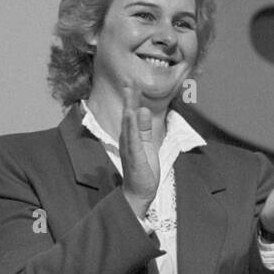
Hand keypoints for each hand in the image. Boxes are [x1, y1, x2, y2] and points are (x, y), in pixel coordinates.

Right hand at [120, 86, 159, 217]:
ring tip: (130, 95)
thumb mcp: (146, 145)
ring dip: (129, 110)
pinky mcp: (135, 158)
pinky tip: (132, 117)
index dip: (132, 99)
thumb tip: (142, 110)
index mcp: (130, 137)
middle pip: (127, 117)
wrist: (139, 192)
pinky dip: (132, 128)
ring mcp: (130, 149)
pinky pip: (133, 141)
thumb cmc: (143, 169)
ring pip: (128, 127)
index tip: (133, 83)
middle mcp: (127, 141)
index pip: (131, 115)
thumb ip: (144, 128)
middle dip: (129, 99)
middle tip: (129, 81)